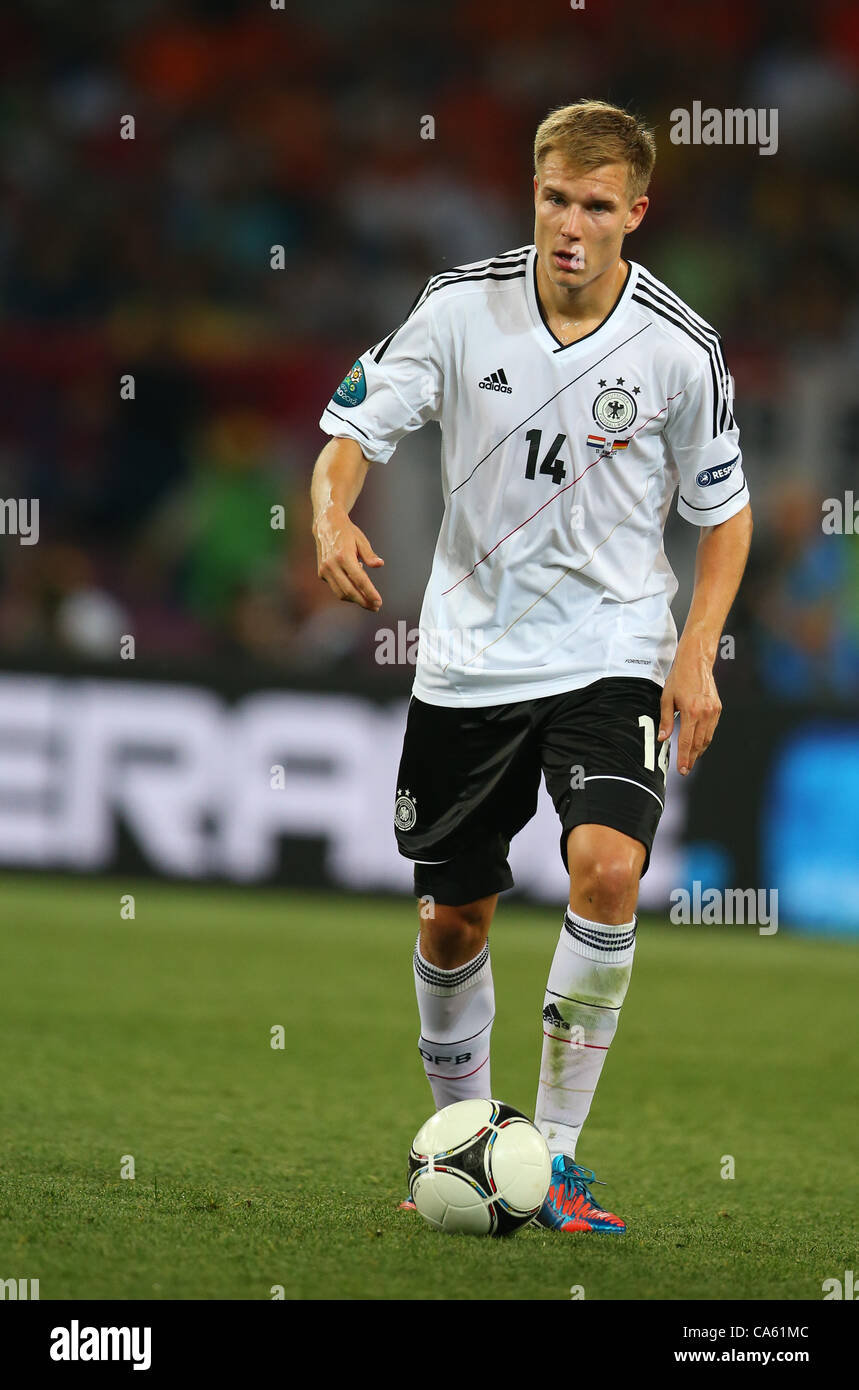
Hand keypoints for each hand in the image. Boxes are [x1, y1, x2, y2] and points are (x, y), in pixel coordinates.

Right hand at [313, 507, 383, 611]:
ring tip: (368, 602)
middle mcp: (332, 565)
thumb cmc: (347, 532)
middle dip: (364, 601)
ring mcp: (324, 570)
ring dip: (355, 600)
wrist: (326, 525)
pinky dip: (347, 592)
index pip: (359, 580)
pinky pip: (336, 588)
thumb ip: (369, 555)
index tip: (379, 602)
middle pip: (349, 591)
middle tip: (376, 607)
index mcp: (343, 556)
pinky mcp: (321, 573)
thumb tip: (380, 564)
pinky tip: (357, 590)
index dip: (370, 593)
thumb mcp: (361, 540)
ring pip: (341, 593)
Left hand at [658, 642, 721, 775]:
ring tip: (691, 759)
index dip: (684, 757)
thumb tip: (663, 738)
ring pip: (707, 738)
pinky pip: (711, 729)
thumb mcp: (666, 698)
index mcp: (691, 711)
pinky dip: (705, 738)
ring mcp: (713, 711)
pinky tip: (698, 743)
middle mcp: (705, 713)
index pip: (686, 741)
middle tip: (686, 769)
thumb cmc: (679, 678)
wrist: (696, 662)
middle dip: (692, 758)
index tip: (682, 769)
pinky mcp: (718, 708)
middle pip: (698, 743)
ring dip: (699, 750)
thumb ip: (665, 720)